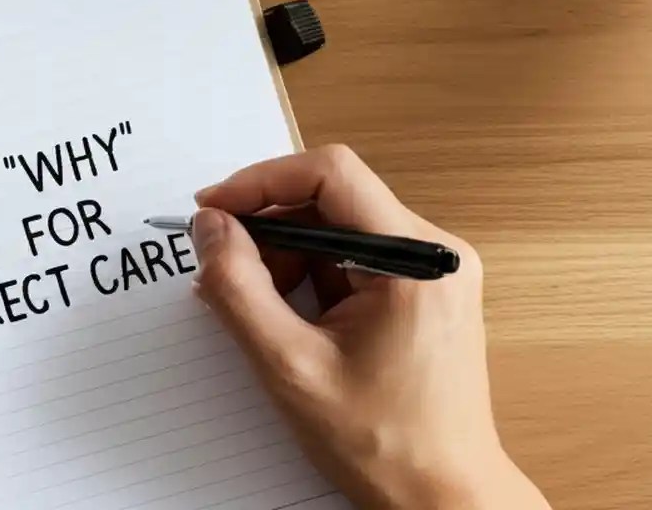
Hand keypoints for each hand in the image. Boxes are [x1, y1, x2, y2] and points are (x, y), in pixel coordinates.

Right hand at [192, 145, 549, 509]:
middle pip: (332, 199)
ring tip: (253, 309)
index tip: (213, 210)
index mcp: (417, 260)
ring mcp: (433, 272)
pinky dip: (310, 277)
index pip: (331, 174)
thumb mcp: (290, 366)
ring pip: (338, 229)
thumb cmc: (384, 446)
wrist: (442, 499)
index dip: (260, 182)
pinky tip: (285, 319)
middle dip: (267, 229)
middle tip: (220, 269)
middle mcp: (436, 253)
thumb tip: (209, 229)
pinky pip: (353, 259)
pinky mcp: (422, 292)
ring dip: (286, 257)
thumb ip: (239, 289)